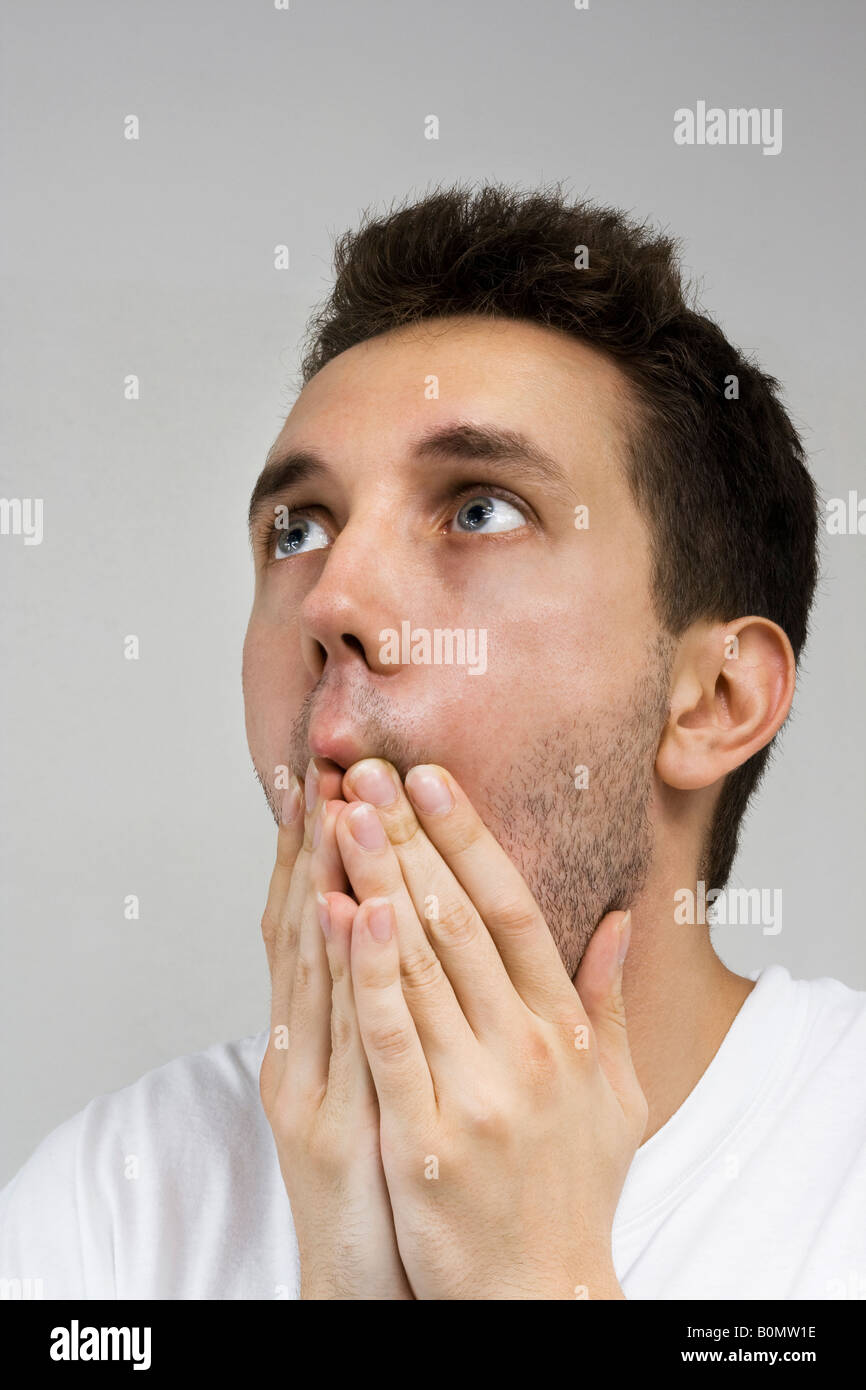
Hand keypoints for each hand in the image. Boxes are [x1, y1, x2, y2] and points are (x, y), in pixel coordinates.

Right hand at [258, 757, 413, 1299]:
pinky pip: (346, 1033)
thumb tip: (410, 933)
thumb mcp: (395, 1084)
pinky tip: (352, 907)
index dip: (328, 845)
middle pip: (311, 923)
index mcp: (327, 1032)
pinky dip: (348, 967)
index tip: (341, 775)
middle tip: (329, 761)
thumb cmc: (406, 1181)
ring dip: (324, 875)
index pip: (325, 917)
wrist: (384, 1292)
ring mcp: (315, 1084)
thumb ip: (407, 1008)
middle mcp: (307, 1047)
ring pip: (314, 963)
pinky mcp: (332, 1124)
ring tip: (333, 801)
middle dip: (323, 839)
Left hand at [334, 759, 646, 1299]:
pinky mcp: (426, 1138)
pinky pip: (390, 1039)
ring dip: (377, 879)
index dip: (469, 837)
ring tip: (343, 813)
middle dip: (408, 836)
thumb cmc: (572, 1191)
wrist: (540, 1295)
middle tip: (369, 769)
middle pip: (457, 919)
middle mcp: (526, 1048)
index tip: (431, 778)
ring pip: (418, 962)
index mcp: (564, 1030)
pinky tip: (341, 911)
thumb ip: (608, 1001)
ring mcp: (477, 1091)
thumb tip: (619, 919)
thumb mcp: (617, 1095)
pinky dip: (365, 971)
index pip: (512, 909)